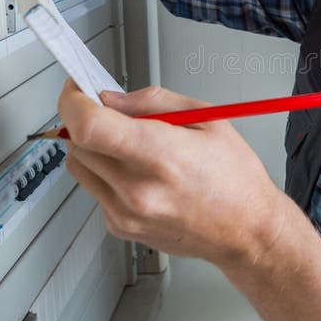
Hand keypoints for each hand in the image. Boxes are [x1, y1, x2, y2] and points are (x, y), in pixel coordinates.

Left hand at [58, 81, 285, 268]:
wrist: (247, 230)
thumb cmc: (236, 179)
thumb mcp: (208, 119)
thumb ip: (153, 101)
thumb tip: (113, 98)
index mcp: (161, 156)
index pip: (90, 125)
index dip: (74, 100)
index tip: (78, 89)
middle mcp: (138, 189)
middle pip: (77, 143)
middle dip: (87, 119)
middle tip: (111, 112)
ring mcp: (126, 213)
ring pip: (79, 165)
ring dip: (94, 146)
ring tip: (130, 144)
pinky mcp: (120, 227)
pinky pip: (94, 189)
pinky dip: (107, 173)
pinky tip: (139, 172)